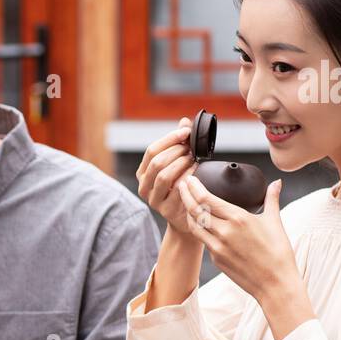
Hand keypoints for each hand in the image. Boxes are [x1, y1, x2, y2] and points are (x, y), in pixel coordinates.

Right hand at [137, 118, 198, 236]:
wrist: (186, 218)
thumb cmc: (182, 186)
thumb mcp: (178, 165)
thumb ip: (178, 144)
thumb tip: (184, 121)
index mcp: (143, 172)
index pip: (152, 150)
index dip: (169, 139)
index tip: (186, 132)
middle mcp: (144, 186)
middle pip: (157, 162)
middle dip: (176, 151)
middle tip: (192, 147)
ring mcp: (153, 200)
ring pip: (164, 176)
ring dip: (181, 164)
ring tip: (194, 158)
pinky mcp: (166, 211)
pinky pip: (177, 191)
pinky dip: (188, 178)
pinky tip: (197, 173)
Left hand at [177, 176, 314, 338]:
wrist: (276, 284)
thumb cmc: (278, 253)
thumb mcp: (275, 222)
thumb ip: (272, 199)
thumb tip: (276, 183)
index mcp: (238, 218)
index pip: (207, 198)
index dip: (194, 187)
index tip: (190, 178)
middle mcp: (224, 232)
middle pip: (195, 210)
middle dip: (185, 195)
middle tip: (182, 184)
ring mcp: (217, 247)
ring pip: (194, 225)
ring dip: (188, 212)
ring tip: (187, 202)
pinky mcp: (216, 259)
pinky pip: (202, 240)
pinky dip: (198, 228)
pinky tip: (198, 222)